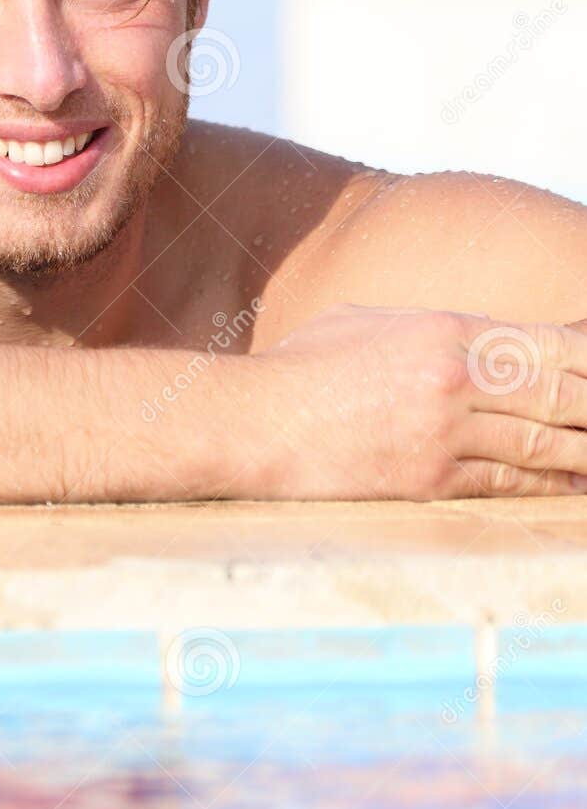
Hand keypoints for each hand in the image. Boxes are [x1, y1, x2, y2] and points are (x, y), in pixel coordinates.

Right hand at [253, 302, 586, 499]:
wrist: (254, 423)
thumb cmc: (301, 368)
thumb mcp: (367, 322)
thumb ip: (430, 330)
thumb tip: (478, 344)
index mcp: (444, 330)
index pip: (545, 343)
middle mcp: (454, 378)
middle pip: (559, 395)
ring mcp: (444, 432)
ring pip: (544, 445)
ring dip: (584, 451)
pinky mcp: (429, 481)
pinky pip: (507, 485)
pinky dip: (548, 487)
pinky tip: (571, 486)